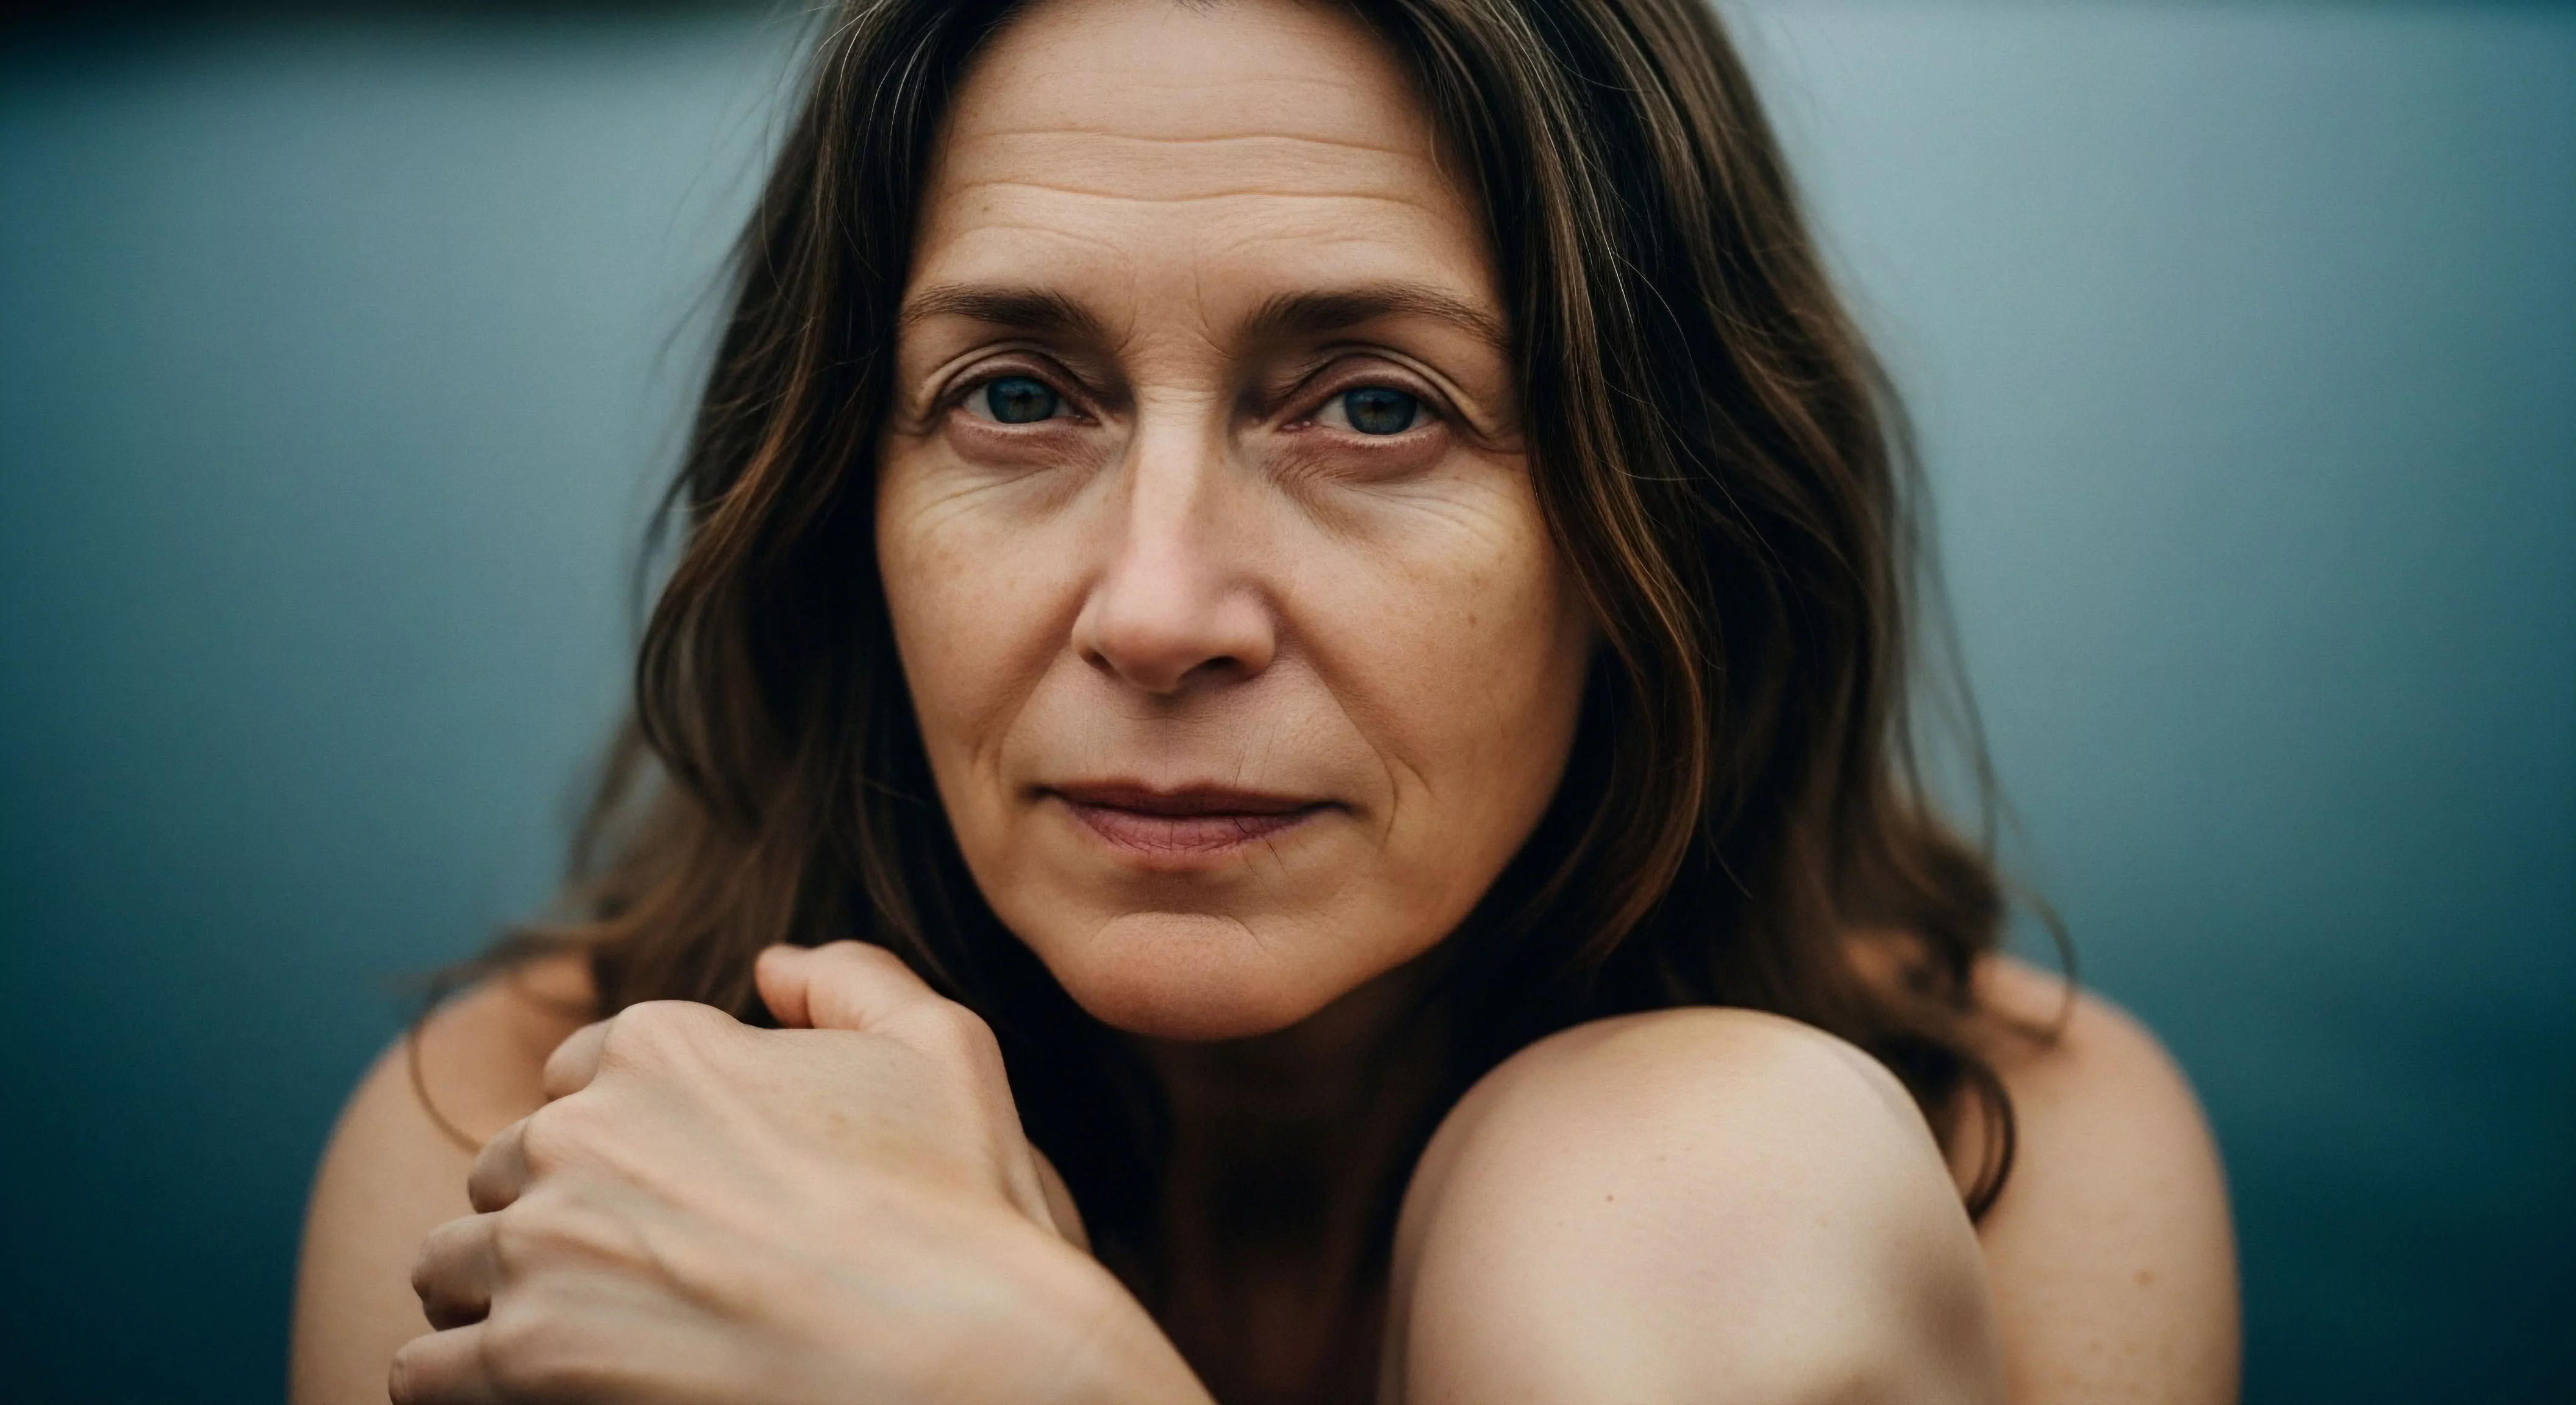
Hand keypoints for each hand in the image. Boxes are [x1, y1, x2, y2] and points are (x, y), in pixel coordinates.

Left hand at [392, 942, 1208, 1404]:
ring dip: (494, 1302)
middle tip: (636, 1282)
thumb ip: (851, 982)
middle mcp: (582, 1133)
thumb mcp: (943, 1050)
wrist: (965, 1367)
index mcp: (664, 1048)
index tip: (673, 1198)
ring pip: (447, 1267)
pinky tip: (529, 1398)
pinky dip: (461, 1388)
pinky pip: (423, 1375)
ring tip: (573, 1344)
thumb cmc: (966, 1219)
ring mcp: (544, 1249)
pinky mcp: (523, 1363)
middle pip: (507, 1172)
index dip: (625, 1140)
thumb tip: (770, 965)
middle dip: (556, 1219)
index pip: (578, 1078)